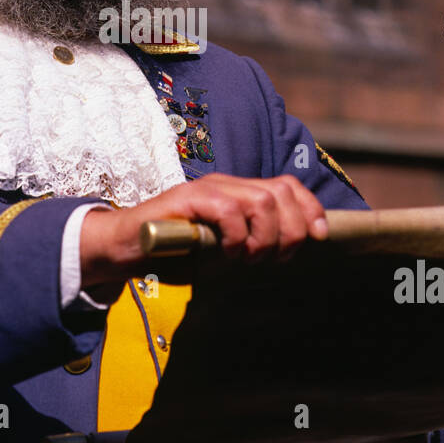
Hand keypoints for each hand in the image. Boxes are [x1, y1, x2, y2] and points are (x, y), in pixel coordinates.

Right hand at [79, 172, 328, 288]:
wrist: (124, 248)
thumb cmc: (172, 253)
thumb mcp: (222, 250)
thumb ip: (251, 245)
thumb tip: (289, 253)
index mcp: (238, 193)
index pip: (288, 186)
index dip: (311, 208)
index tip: (319, 236)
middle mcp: (225, 184)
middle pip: (281, 191)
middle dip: (290, 230)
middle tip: (275, 258)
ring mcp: (206, 189)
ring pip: (261, 200)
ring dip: (264, 236)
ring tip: (248, 257)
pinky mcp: (187, 199)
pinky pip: (229, 210)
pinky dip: (237, 236)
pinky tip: (227, 252)